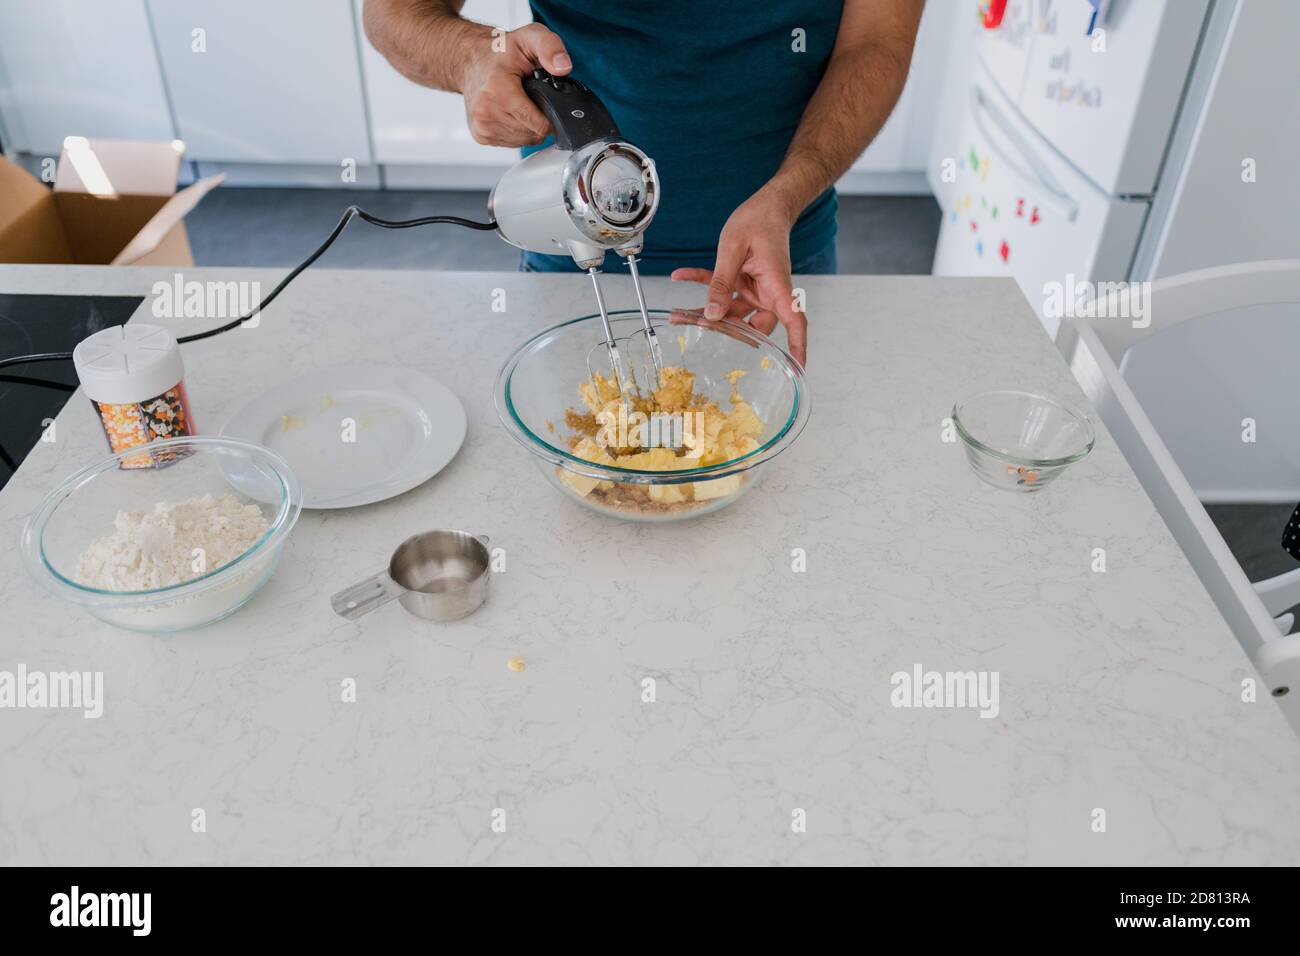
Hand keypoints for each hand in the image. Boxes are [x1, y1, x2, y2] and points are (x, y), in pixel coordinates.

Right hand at [460, 24, 571, 146]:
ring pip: (524, 141)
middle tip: (531, 96)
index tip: (546, 98)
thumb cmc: (499, 51)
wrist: (469, 60)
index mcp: (496, 90)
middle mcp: (485, 111)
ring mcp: (482, 126)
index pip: (538, 125)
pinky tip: (511, 112)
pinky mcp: (481, 136)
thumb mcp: (529, 37)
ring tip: (520, 102)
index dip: (550, 114)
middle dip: (539, 117)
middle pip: (533, 134)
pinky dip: (517, 130)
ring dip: (528, 125)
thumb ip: (550, 47)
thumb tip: (563, 67)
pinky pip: (513, 143)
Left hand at [671, 188, 808, 366]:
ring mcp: (756, 289)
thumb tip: (713, 315)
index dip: (797, 347)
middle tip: (693, 323)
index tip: (798, 370)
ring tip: (677, 313)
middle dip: (722, 329)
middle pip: (751, 325)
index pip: (794, 322)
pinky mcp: (744, 282)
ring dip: (704, 311)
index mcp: (777, 285)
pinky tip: (680, 277)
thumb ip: (721, 283)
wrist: (766, 205)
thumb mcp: (733, 250)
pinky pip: (723, 291)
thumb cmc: (759, 220)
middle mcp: (769, 292)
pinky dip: (702, 284)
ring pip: (731, 312)